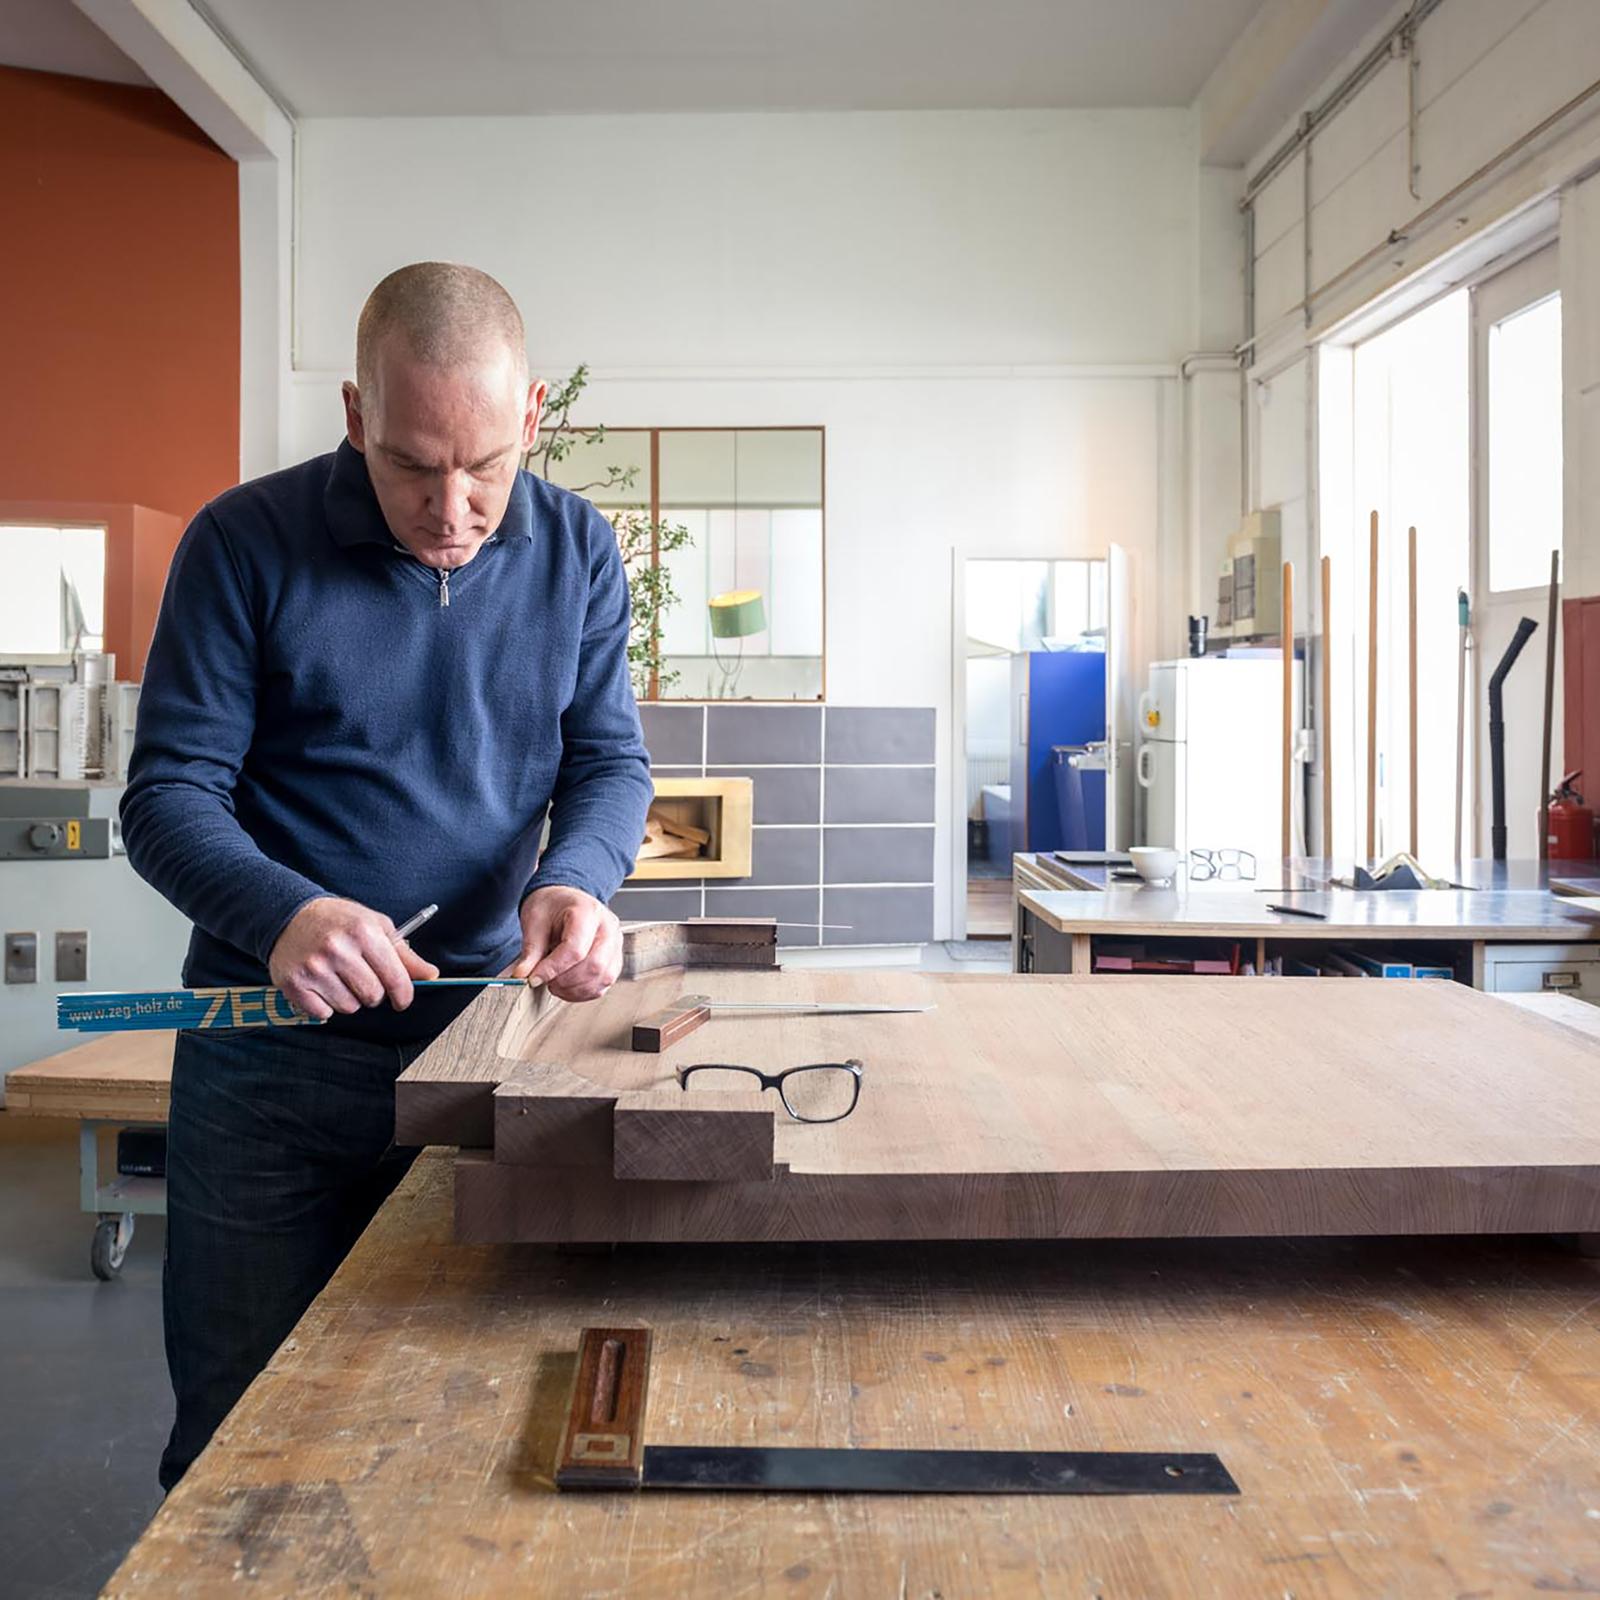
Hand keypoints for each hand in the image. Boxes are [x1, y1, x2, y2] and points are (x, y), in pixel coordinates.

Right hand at [268, 897, 439, 1020]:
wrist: (290, 915)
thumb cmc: (338, 921)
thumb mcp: (375, 926)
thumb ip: (404, 954)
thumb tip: (431, 974)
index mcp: (364, 933)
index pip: (395, 978)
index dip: (404, 994)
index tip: (402, 1000)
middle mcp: (338, 949)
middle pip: (372, 997)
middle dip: (373, 993)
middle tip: (362, 978)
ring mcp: (314, 967)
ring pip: (349, 1007)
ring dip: (349, 999)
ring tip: (339, 977)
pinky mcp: (293, 983)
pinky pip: (323, 1013)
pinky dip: (325, 1005)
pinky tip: (321, 984)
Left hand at [502, 886, 621, 1001]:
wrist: (565, 901)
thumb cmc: (552, 907)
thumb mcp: (534, 921)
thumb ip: (531, 949)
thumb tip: (523, 975)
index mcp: (588, 911)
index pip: (575, 948)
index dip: (553, 968)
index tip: (534, 978)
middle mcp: (608, 927)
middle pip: (594, 965)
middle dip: (565, 981)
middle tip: (544, 980)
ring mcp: (616, 944)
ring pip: (603, 977)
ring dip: (575, 989)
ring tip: (555, 983)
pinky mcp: (615, 959)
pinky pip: (604, 984)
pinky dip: (584, 991)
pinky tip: (567, 986)